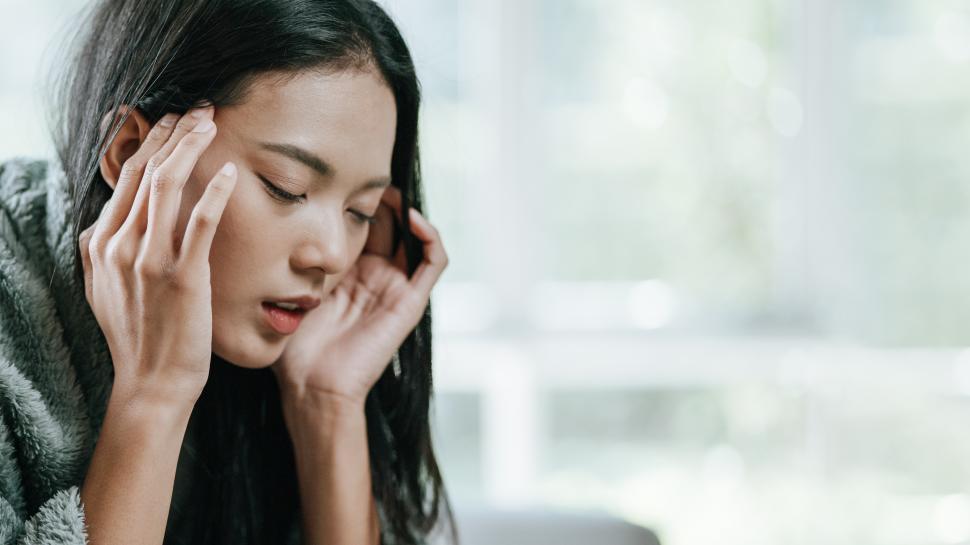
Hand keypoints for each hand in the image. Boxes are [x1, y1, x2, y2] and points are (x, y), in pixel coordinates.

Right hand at [78, 105, 236, 406]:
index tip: (174, 122)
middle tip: (200, 109)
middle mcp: (119, 245)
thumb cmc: (140, 335)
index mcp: (100, 244)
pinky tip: (230, 171)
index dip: (151, 143)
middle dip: (173, 133)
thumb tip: (117, 220)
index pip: (125, 177)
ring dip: (191, 147)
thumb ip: (111, 250)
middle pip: (145, 171)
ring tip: (212, 123)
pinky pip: (200, 223)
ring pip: (167, 185)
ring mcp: (149, 260)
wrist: (151, 383)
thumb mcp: (108, 287)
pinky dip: (214, 191)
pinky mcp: (183, 277)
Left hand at [270, 185, 448, 406]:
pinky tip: (411, 218)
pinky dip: (430, 236)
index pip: (362, 222)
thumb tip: (263, 217)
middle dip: (381, 196)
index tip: (339, 174)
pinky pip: (434, 262)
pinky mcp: (410, 302)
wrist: (310, 386)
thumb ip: (285, 259)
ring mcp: (396, 287)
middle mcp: (376, 275)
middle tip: (366, 174)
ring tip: (392, 192)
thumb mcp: (286, 288)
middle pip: (390, 223)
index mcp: (348, 270)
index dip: (356, 197)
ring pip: (415, 236)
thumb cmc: (292, 345)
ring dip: (409, 210)